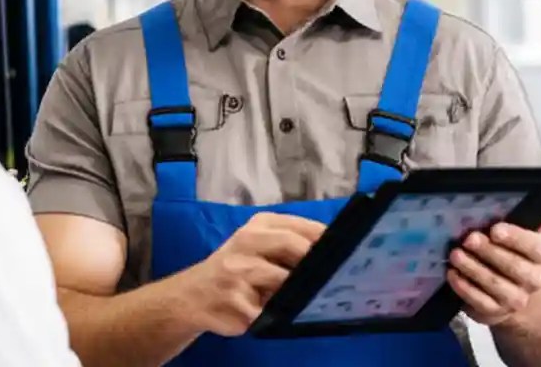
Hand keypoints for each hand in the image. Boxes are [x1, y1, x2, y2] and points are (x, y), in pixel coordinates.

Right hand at [177, 212, 325, 336]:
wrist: (192, 295)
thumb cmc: (235, 268)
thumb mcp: (258, 246)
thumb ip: (291, 244)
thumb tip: (335, 253)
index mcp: (258, 225)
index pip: (302, 227)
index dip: (327, 240)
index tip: (347, 253)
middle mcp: (246, 241)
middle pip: (295, 246)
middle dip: (316, 263)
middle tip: (335, 277)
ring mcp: (238, 271)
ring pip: (284, 281)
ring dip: (298, 293)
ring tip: (305, 298)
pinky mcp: (236, 301)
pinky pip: (270, 310)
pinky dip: (280, 315)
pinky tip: (279, 314)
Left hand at [447, 222, 540, 326]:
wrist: (526, 288)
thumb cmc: (524, 248)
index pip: (538, 249)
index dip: (517, 239)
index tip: (496, 229)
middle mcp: (533, 279)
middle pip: (516, 268)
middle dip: (491, 253)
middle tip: (469, 239)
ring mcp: (516, 298)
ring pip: (497, 287)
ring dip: (475, 270)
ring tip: (456, 254)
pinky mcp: (496, 311)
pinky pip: (482, 304)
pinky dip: (466, 290)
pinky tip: (452, 275)